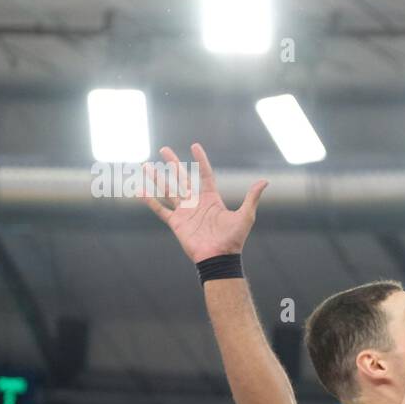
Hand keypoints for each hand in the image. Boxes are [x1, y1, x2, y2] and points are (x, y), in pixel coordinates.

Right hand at [141, 143, 267, 262]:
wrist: (219, 258)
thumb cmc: (234, 239)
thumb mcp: (245, 216)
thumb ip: (251, 197)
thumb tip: (265, 181)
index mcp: (211, 199)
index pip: (204, 174)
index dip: (200, 160)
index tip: (194, 146)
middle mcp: (196, 203)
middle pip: (182, 178)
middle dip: (173, 164)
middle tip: (164, 149)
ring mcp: (185, 212)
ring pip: (168, 190)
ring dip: (157, 178)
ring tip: (146, 165)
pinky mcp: (176, 223)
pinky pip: (160, 209)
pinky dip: (149, 200)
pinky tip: (139, 190)